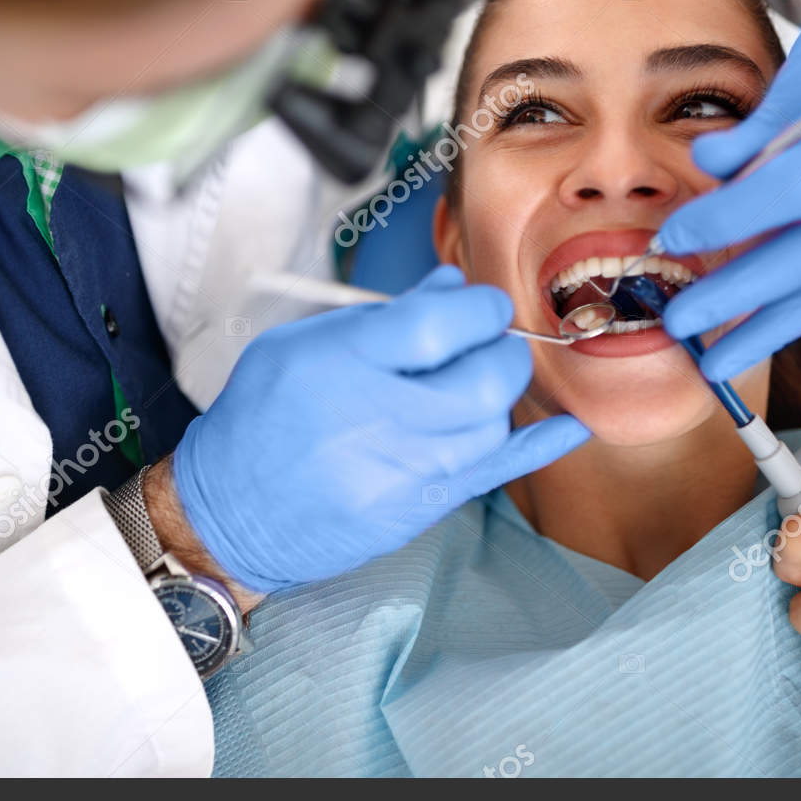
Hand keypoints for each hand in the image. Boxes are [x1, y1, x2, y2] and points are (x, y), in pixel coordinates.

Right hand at [172, 265, 589, 592]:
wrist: (230, 512)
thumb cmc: (260, 419)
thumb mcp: (300, 344)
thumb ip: (379, 315)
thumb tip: (448, 287)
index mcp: (343, 362)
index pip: (442, 321)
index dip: (474, 305)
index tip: (474, 305)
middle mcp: (379, 416)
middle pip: (484, 374)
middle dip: (498, 348)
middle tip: (482, 342)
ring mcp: (404, 469)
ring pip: (493, 421)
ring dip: (496, 393)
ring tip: (471, 384)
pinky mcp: (420, 506)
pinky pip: (498, 473)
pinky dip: (540, 446)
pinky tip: (569, 427)